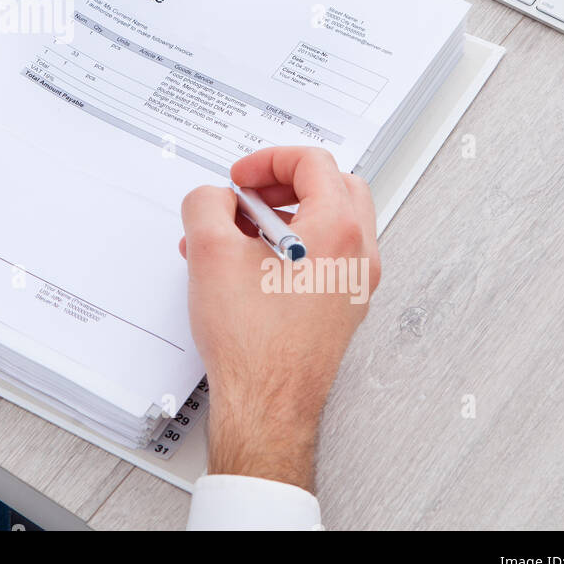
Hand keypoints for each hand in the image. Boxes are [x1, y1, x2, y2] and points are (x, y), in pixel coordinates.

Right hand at [178, 147, 379, 491]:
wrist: (267, 404)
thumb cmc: (253, 342)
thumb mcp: (209, 252)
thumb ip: (205, 204)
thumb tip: (213, 200)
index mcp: (338, 229)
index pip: (312, 162)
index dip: (266, 159)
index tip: (239, 177)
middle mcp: (358, 254)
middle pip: (332, 186)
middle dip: (282, 182)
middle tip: (246, 194)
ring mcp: (355, 284)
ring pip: (328, 222)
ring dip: (282, 215)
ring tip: (234, 235)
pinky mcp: (342, 307)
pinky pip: (323, 256)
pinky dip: (289, 246)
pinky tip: (245, 266)